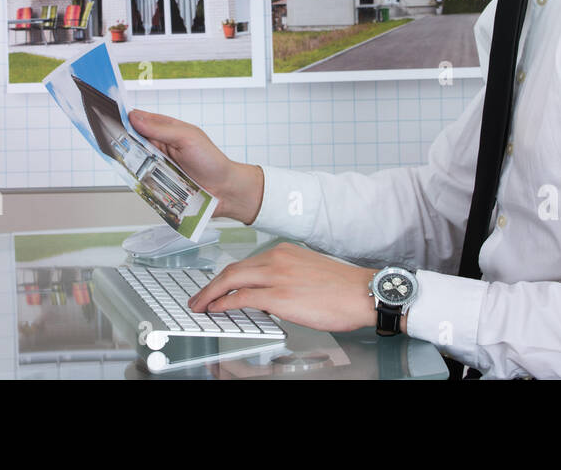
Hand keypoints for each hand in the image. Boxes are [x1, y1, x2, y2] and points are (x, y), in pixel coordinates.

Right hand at [128, 109, 263, 223]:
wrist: (224, 190)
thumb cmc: (211, 161)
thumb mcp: (187, 138)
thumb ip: (161, 128)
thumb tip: (135, 118)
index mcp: (167, 129)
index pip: (139, 119)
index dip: (125, 118)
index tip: (110, 119)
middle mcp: (160, 146)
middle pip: (132, 141)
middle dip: (123, 142)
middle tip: (116, 143)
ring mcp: (157, 165)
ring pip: (134, 161)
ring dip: (130, 162)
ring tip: (127, 161)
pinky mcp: (157, 182)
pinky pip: (140, 179)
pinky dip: (137, 179)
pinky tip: (136, 177)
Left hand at [188, 242, 377, 332]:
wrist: (363, 293)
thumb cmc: (342, 288)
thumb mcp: (309, 271)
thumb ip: (287, 276)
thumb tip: (269, 294)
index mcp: (285, 252)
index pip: (246, 263)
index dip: (226, 277)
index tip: (216, 287)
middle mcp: (277, 258)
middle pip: (232, 269)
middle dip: (210, 286)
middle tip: (198, 298)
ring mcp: (277, 276)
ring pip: (232, 280)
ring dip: (211, 295)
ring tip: (201, 306)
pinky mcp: (279, 296)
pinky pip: (242, 298)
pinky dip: (224, 304)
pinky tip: (216, 310)